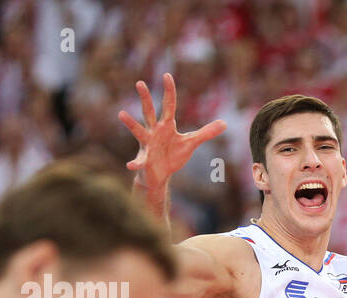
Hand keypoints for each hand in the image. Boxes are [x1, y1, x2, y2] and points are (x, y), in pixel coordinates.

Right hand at [119, 72, 226, 189]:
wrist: (160, 174)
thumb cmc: (173, 155)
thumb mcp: (191, 143)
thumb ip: (206, 133)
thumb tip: (225, 123)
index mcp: (166, 125)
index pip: (169, 105)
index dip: (169, 91)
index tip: (167, 75)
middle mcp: (154, 131)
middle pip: (149, 112)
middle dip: (146, 98)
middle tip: (140, 82)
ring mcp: (147, 144)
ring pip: (139, 131)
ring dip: (131, 123)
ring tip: (121, 114)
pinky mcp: (144, 159)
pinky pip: (139, 161)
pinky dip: (135, 163)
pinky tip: (130, 165)